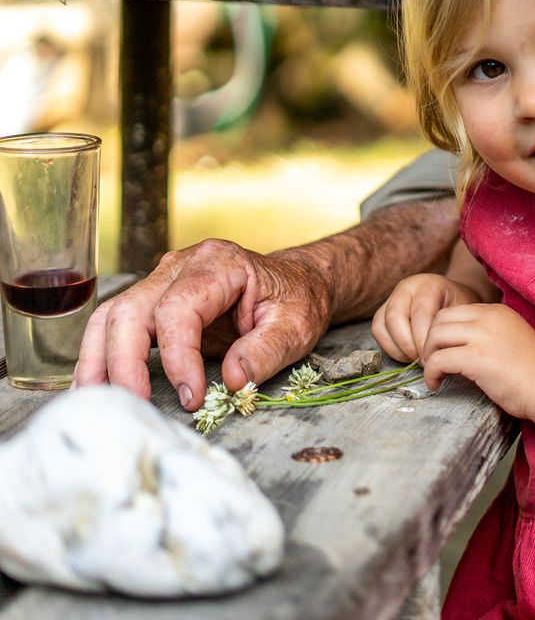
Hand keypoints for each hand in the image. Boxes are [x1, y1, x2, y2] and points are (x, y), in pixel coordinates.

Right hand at [73, 239, 332, 410]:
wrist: (298, 283)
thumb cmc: (297, 299)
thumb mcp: (297, 326)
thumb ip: (267, 352)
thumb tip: (231, 381)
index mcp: (219, 263)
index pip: (178, 309)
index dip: (178, 357)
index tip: (191, 396)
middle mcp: (181, 266)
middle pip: (131, 310)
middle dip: (125, 362)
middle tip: (137, 405)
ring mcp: (163, 281)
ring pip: (113, 316)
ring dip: (101, 360)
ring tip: (101, 401)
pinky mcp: (155, 302)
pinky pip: (117, 325)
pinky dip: (104, 356)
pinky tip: (101, 386)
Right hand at [372, 274, 482, 361]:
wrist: (453, 298)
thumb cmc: (459, 307)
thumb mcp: (463, 312)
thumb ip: (452, 327)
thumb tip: (441, 353)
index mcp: (428, 285)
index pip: (420, 313)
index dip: (424, 340)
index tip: (433, 358)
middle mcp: (406, 288)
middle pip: (394, 316)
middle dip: (407, 345)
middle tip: (422, 361)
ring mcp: (391, 298)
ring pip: (381, 325)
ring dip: (397, 348)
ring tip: (415, 359)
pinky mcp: (382, 312)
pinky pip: (378, 332)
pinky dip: (390, 348)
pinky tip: (407, 356)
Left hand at [421, 303, 534, 417]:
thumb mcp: (512, 340)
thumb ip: (490, 335)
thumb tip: (464, 347)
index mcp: (498, 312)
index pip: (455, 311)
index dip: (443, 332)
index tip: (443, 351)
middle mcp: (489, 318)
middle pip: (440, 319)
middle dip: (430, 341)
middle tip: (434, 362)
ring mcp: (482, 336)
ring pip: (435, 335)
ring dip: (428, 356)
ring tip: (434, 374)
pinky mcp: (476, 358)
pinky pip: (438, 360)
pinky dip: (431, 373)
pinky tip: (436, 384)